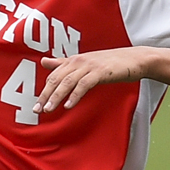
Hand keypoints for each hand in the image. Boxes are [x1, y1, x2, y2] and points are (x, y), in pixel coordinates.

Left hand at [38, 47, 153, 111]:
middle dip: (45, 95)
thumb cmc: (109, 62)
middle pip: (56, 79)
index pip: (53, 76)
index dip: (43, 90)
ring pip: (67, 82)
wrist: (135, 59)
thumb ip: (63, 63)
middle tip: (37, 110)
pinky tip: (69, 105)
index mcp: (73, 60)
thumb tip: (44, 62)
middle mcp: (78, 61)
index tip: (35, 105)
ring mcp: (89, 66)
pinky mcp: (100, 72)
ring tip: (49, 109)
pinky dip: (75, 95)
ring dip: (57, 97)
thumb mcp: (84, 62)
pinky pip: (84, 84)